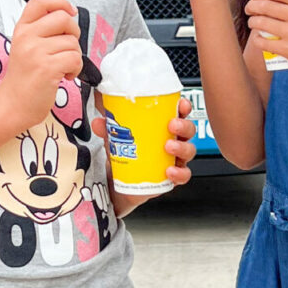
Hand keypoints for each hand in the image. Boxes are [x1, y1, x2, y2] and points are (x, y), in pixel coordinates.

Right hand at [5, 0, 82, 116]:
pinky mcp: (47, 68)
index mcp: (22, 28)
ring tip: (62, 67)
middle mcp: (27, 36)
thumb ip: (40, 28)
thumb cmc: (24, 78)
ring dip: (74, 56)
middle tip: (67, 48)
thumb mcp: (25, 46)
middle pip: (64, 18)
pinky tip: (65, 76)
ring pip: (73, 42)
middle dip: (74, 33)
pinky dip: (75, 69)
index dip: (61, 2)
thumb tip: (64, 10)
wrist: (13, 105)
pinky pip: (75, 59)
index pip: (41, 0)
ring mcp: (36, 52)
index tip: (70, 12)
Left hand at [94, 95, 197, 213]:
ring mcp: (175, 159)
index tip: (181, 104)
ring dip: (181, 147)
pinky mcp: (173, 177)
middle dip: (184, 126)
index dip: (183, 107)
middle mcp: (174, 141)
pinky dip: (179, 173)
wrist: (123, 183)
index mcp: (164, 127)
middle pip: (188, 130)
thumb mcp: (117, 139)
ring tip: (168, 147)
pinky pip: (183, 175)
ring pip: (188, 151)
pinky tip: (170, 171)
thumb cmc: (127, 154)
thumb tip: (99, 122)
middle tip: (172, 125)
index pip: (179, 113)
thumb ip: (109, 129)